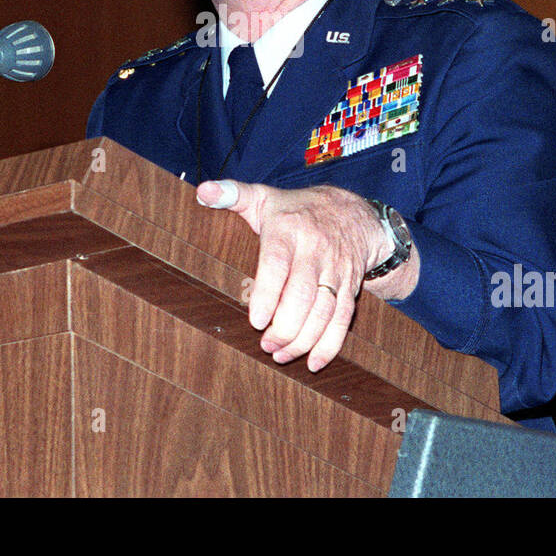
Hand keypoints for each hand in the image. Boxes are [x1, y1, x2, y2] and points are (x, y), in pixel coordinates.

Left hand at [195, 179, 388, 371]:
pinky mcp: (350, 287)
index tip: (256, 321)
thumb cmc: (295, 210)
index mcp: (289, 229)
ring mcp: (336, 270)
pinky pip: (344, 319)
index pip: (278, 264)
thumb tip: (202, 192)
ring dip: (303, 340)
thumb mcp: (264, 196)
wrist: (353, 213)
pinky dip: (330, 345)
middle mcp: (315, 250)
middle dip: (285, 326)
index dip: (269, 295)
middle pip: (303, 294)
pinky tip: (313, 362)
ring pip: (324, 311)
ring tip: (280, 355)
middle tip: (265, 345)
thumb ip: (232, 194)